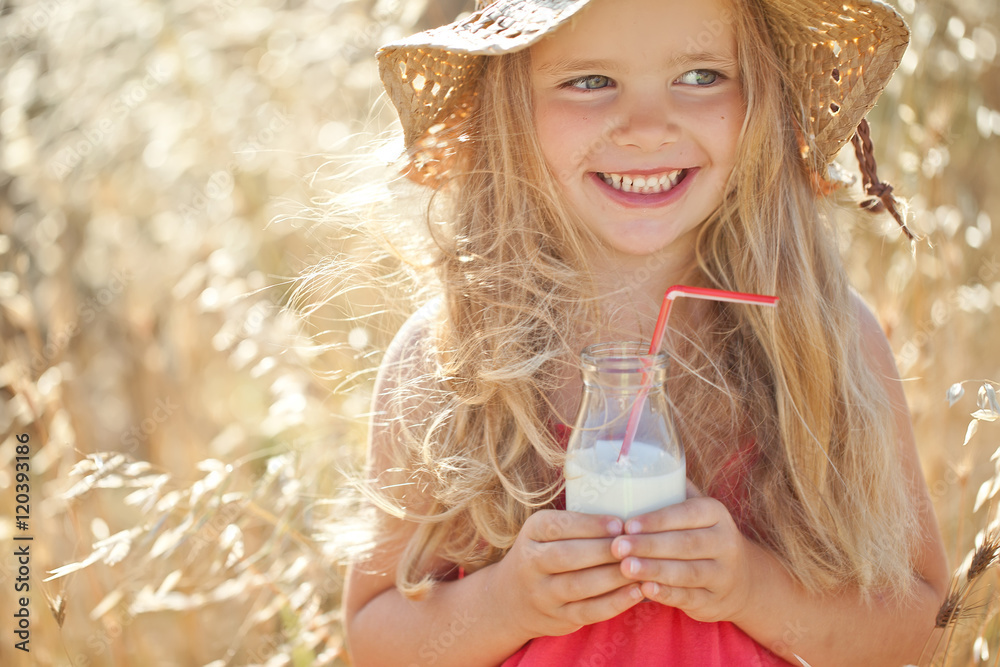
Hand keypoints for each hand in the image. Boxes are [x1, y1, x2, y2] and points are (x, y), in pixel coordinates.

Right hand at [489, 509, 643, 639]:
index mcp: (532, 533)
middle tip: (635, 546)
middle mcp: (532, 563)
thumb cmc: (544, 553)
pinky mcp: (558, 618)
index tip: (619, 524)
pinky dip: (615, 603)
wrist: (512, 598)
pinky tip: (636, 592)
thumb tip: (626, 514)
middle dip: (603, 551)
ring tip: (641, 567)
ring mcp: (543, 594)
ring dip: (614, 577)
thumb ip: (575, 523)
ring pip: (579, 585)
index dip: (590, 526)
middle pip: (567, 556)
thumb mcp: (545, 531)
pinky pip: (589, 611)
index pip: (557, 526)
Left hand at [610, 485, 754, 622]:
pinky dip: (667, 594)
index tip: (627, 524)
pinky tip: (645, 589)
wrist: (742, 578)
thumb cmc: (703, 534)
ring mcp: (723, 574)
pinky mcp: (715, 601)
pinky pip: (689, 597)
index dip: (657, 520)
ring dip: (654, 570)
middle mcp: (725, 543)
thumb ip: (673, 489)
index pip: (686, 514)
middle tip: (617, 546)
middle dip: (649, 545)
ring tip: (625, 568)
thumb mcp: (698, 509)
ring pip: (687, 572)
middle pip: (685, 544)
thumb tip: (634, 463)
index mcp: (716, 514)